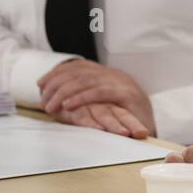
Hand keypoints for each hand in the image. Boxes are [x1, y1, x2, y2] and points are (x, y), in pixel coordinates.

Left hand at [39, 59, 154, 137]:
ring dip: (64, 93)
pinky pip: (100, 92)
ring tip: (50, 105)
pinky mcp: (127, 94)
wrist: (151, 126)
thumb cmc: (124, 121)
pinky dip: (81, 98)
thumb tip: (57, 98)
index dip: (57, 73)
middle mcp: (112, 74)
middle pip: (78, 72)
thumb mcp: (101, 106)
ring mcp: (120, 82)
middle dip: (56, 84)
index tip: (40, 83)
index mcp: (106, 74)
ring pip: (86, 80)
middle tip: (43, 99)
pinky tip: (68, 106)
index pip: (77, 66)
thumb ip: (84, 99)